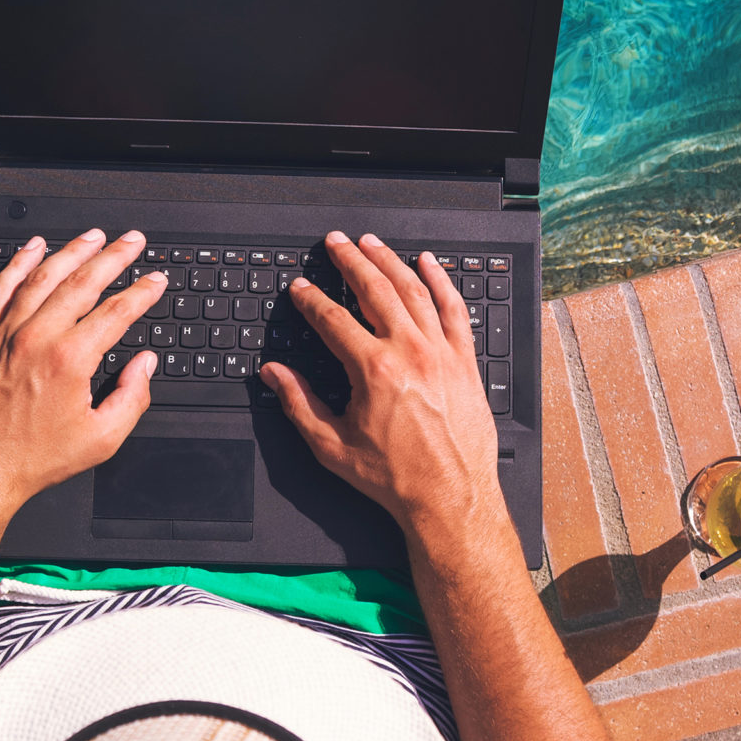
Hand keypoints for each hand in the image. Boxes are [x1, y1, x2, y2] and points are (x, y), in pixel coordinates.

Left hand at [0, 228, 166, 522]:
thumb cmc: (32, 461)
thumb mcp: (100, 440)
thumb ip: (132, 398)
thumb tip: (145, 365)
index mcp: (70, 360)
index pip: (117, 311)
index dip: (142, 291)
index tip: (155, 280)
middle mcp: (36, 338)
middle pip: (83, 281)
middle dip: (113, 256)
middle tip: (132, 240)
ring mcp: (4, 333)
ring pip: (42, 276)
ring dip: (71, 250)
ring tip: (92, 236)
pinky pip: (1, 287)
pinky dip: (18, 262)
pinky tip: (32, 248)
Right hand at [262, 231, 502, 535]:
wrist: (450, 497)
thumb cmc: (396, 478)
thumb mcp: (332, 446)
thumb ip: (299, 404)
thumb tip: (274, 375)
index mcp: (373, 370)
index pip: (333, 318)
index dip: (312, 299)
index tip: (301, 288)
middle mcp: (409, 353)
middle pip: (375, 289)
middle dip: (351, 261)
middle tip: (336, 243)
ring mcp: (441, 353)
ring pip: (414, 290)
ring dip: (390, 261)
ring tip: (372, 243)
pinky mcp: (465, 362)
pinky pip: (454, 309)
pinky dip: (442, 282)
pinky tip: (430, 264)